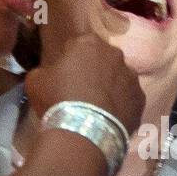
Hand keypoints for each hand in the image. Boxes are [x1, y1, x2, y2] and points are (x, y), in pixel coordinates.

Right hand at [23, 32, 143, 133]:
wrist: (84, 132)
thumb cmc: (57, 100)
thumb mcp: (36, 80)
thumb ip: (45, 70)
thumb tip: (49, 74)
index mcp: (89, 43)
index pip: (78, 44)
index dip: (70, 58)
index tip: (64, 73)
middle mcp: (115, 54)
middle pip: (102, 59)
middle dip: (94, 70)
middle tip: (81, 90)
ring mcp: (132, 77)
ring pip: (119, 78)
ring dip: (110, 87)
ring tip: (97, 107)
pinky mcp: (141, 99)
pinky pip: (129, 98)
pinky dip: (121, 105)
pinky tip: (109, 118)